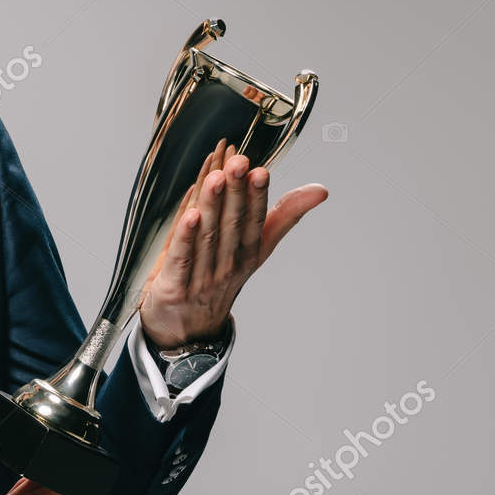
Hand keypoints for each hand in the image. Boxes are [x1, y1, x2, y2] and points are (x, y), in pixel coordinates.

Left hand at [138, 139, 327, 346]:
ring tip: (216, 177)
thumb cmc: (215, 281)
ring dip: (212, 204)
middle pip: (233, 224)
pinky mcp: (175, 288)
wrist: (185, 331)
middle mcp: (228, 266)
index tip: (261, 170)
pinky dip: (184, 236)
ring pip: (208, 235)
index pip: (255, 220)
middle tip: (238, 162)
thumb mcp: (253, 251)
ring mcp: (202, 278)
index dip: (257, 195)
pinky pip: (181, 258)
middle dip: (236, 191)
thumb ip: (282, 217)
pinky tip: (189, 215)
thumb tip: (319, 191)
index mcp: (247, 254)